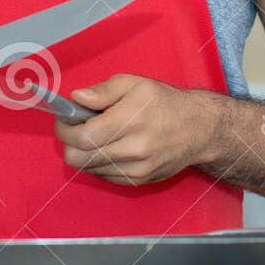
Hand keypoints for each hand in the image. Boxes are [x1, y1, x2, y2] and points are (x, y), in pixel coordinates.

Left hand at [56, 74, 219, 185]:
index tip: (65, 119)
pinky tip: (112, 147)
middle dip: (70, 143)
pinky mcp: (138, 181)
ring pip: (89, 169)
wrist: (199, 129)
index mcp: (130, 121)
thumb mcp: (135, 84)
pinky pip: (103, 176)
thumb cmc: (165, 102)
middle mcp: (134, 150)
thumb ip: (103, 91)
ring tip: (100, 135)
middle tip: (79, 128)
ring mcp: (136, 169)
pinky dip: (99, 162)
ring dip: (85, 153)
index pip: (82, 137)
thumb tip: (76, 99)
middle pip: (79, 158)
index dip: (65, 129)